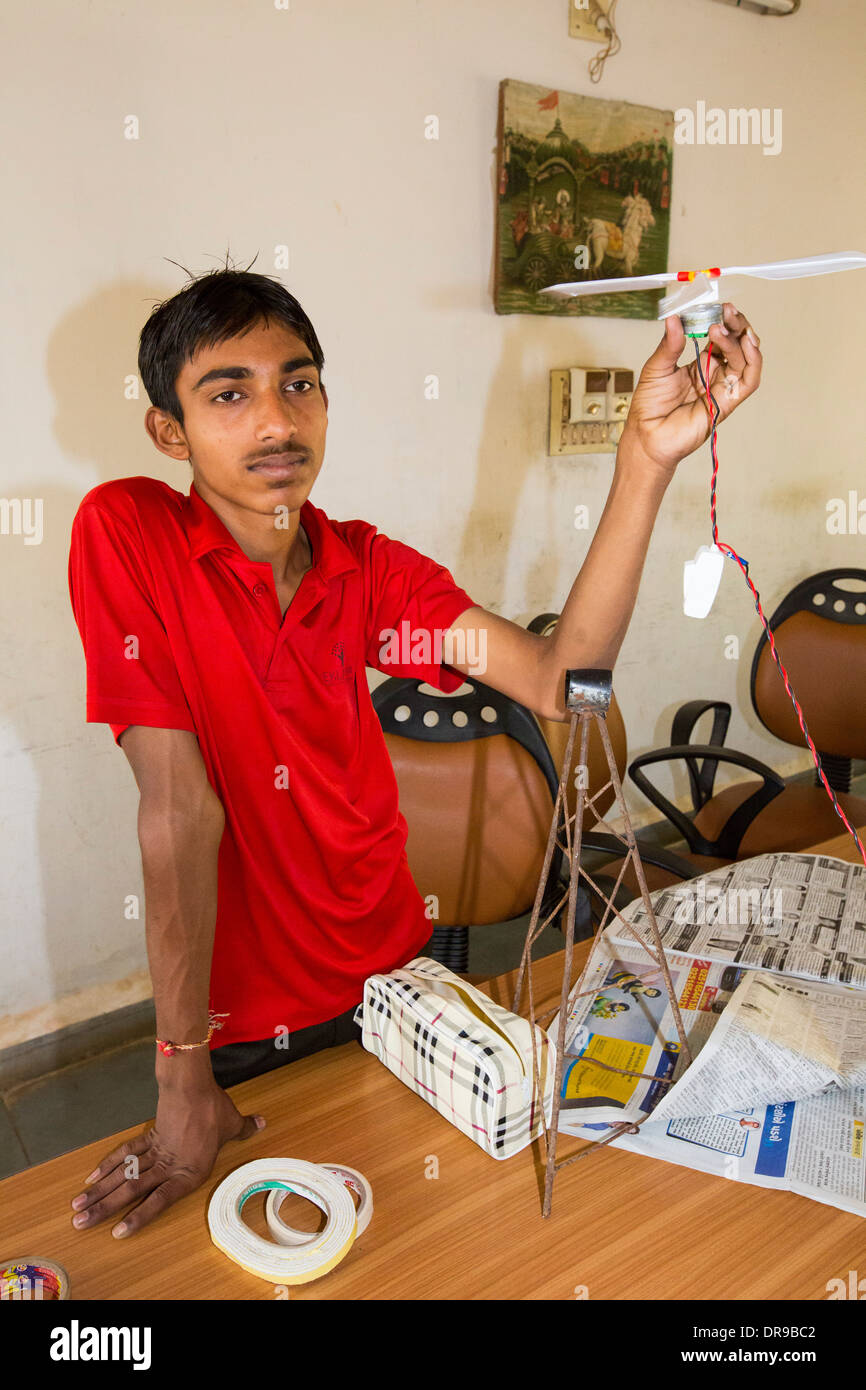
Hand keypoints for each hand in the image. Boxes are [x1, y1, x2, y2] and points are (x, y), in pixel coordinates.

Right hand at [70, 1076, 264, 1237]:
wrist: (191, 1085)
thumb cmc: (213, 1108)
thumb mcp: (232, 1122)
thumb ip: (244, 1128)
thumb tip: (261, 1123)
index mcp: (189, 1171)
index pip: (160, 1200)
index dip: (139, 1216)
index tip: (118, 1231)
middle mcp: (168, 1165)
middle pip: (131, 1190)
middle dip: (104, 1208)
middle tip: (80, 1223)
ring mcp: (155, 1151)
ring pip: (122, 1175)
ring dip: (99, 1191)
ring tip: (77, 1207)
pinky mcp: (148, 1136)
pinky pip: (125, 1154)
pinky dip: (108, 1165)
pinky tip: (92, 1178)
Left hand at [621, 301, 762, 476]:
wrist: (647, 436)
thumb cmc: (649, 406)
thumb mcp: (657, 367)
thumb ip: (670, 345)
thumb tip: (674, 319)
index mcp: (700, 362)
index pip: (720, 336)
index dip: (722, 320)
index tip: (719, 306)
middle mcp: (715, 373)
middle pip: (737, 344)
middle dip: (736, 324)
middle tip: (727, 311)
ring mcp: (721, 387)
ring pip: (745, 359)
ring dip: (741, 340)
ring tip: (722, 328)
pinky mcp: (727, 402)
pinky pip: (748, 381)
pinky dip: (753, 361)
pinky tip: (745, 344)